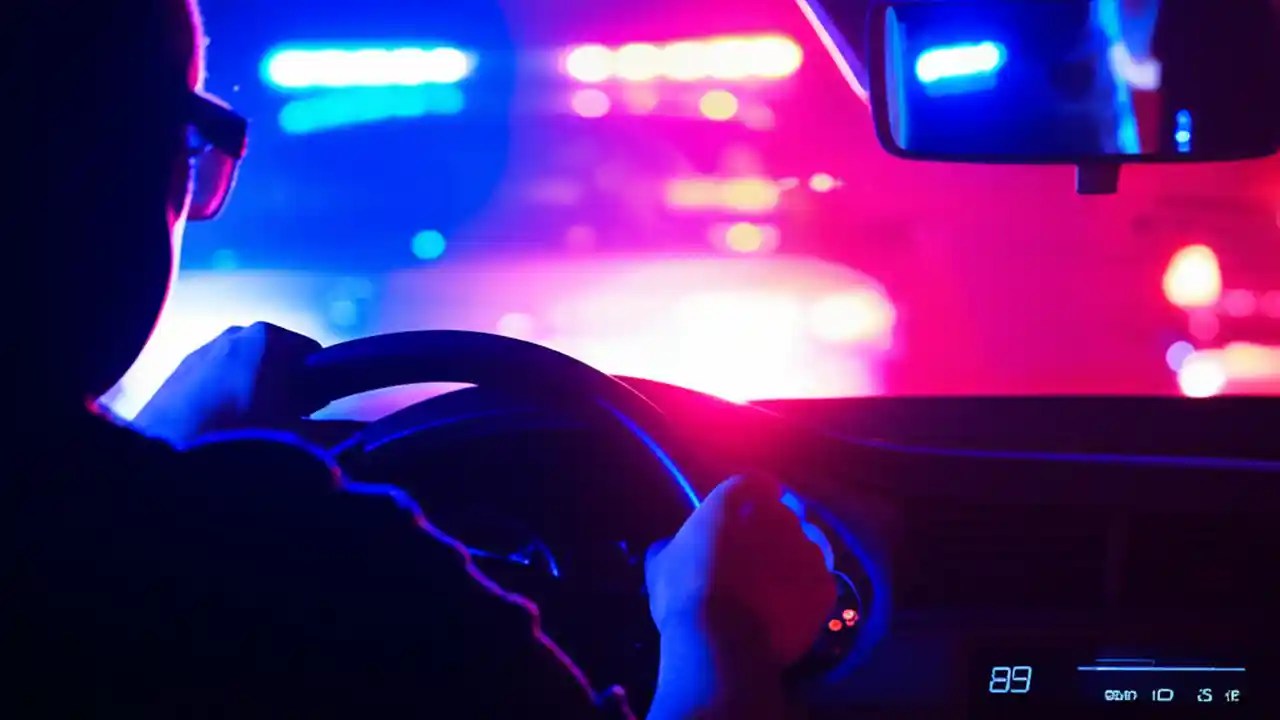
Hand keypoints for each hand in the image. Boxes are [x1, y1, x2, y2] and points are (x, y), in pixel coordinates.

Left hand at [133, 322, 321, 444]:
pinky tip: (218, 426)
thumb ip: (333, 432)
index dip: (320, 388)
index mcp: (271, 337)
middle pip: (279, 359)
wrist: (165, 449)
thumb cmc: (239, 435)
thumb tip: (357, 435)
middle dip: (285, 387)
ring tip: (247, 429)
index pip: (316, 357)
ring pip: (246, 367)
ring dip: (254, 391)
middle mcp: (238, 332)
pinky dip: (224, 394)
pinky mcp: (180, 367)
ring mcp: (205, 347)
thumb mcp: (295, 436)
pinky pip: (217, 377)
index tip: (313, 414)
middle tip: (282, 424)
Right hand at [645, 475, 834, 718]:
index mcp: (737, 500)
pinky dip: (806, 592)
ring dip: (793, 560)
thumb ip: (673, 545)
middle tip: (754, 560)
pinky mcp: (825, 586)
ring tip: (773, 588)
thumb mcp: (661, 565)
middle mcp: (779, 516)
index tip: (744, 516)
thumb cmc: (684, 597)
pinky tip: (787, 610)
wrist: (722, 645)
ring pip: (807, 546)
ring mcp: (807, 550)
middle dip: (773, 532)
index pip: (755, 483)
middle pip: (784, 514)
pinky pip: (819, 581)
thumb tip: (671, 546)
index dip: (752, 498)